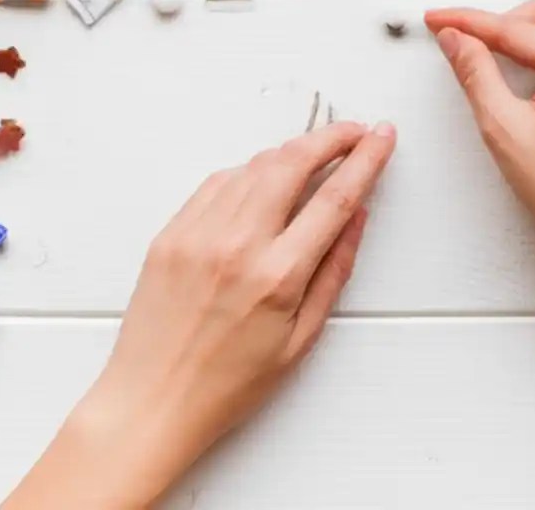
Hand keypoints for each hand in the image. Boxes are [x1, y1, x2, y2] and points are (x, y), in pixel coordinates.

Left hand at [6, 121, 395, 507]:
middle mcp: (237, 245)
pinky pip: (217, 183)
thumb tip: (357, 217)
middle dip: (331, 137)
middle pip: (293, 163)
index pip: (334, 198)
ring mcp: (198, 234)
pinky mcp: (171, 233)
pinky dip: (248, 171)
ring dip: (291, 151)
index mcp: (277, 276)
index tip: (381, 137)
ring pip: (254, 165)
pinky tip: (264, 179)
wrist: (152, 401)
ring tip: (315, 154)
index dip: (365, 160)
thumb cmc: (227, 384)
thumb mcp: (302, 339)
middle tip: (354, 132)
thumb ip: (334, 272)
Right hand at [426, 0, 534, 269]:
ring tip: (508, 76)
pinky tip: (534, 86)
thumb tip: (457, 38)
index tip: (439, 19)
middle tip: (480, 52)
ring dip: (534, 36)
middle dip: (511, 21)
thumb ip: (476, 74)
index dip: (470, 21)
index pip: (516, 27)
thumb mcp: (506, 131)